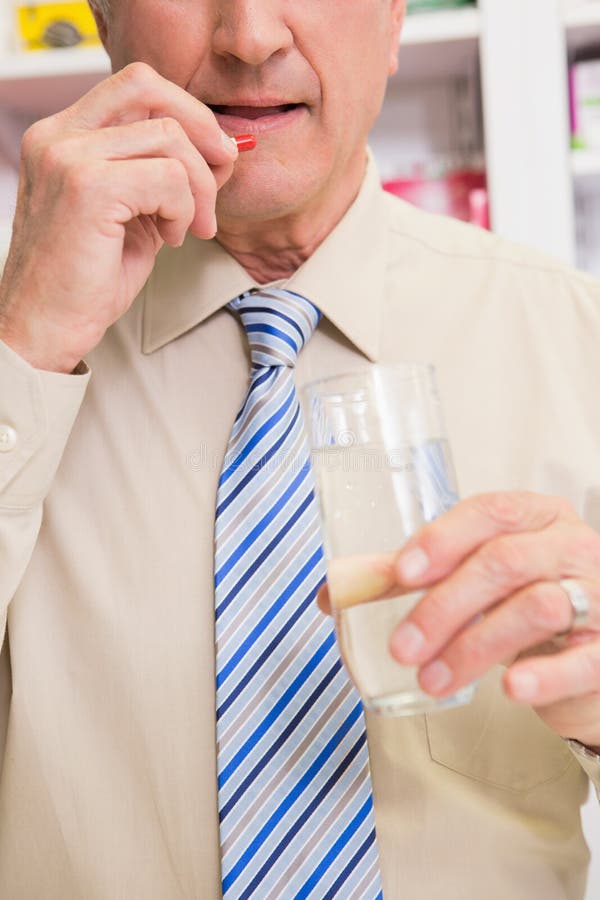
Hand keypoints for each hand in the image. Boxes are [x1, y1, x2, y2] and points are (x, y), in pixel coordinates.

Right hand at [0, 62, 238, 372]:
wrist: (43, 329)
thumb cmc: (84, 282)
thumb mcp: (131, 216)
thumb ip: (162, 177)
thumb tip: (222, 150)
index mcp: (62, 136)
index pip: (136, 87)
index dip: (187, 114)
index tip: (215, 156)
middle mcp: (57, 135)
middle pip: (149, 87)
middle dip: (202, 130)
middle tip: (221, 175)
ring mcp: (68, 157)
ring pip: (169, 136)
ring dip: (198, 186)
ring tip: (189, 228)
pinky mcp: (87, 188)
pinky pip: (168, 177)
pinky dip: (183, 209)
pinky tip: (170, 238)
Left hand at [318, 492, 599, 748]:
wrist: (587, 655)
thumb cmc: (523, 605)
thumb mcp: (474, 580)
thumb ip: (413, 580)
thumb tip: (334, 594)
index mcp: (537, 516)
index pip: (491, 511)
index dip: (443, 540)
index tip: (401, 573)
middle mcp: (572, 546)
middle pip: (504, 562)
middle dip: (442, 607)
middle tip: (402, 647)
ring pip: (537, 607)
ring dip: (474, 647)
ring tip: (431, 679)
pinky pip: (583, 658)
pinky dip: (544, 674)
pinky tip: (511, 688)